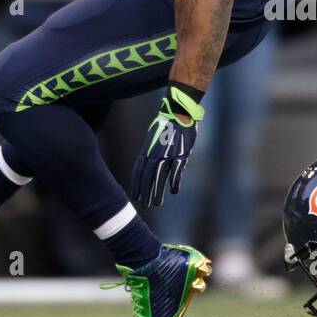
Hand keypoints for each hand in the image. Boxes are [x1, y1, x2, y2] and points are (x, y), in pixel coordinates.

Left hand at [130, 86, 204, 206]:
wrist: (180, 111)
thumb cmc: (167, 124)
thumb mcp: (153, 136)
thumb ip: (150, 151)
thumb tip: (146, 164)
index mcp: (147, 148)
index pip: (138, 170)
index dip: (136, 184)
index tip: (135, 196)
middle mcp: (155, 152)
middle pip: (147, 175)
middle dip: (145, 191)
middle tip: (144, 204)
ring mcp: (168, 153)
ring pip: (160, 175)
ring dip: (157, 190)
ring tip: (156, 203)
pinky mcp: (182, 153)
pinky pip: (177, 170)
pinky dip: (174, 181)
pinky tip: (173, 191)